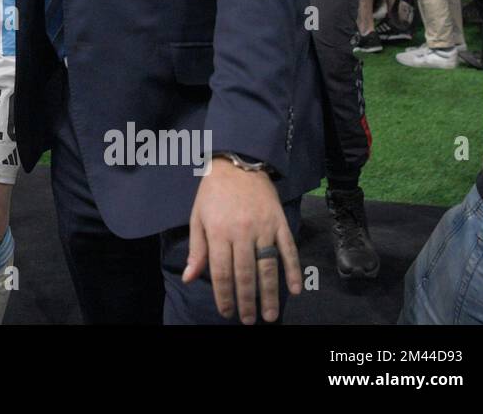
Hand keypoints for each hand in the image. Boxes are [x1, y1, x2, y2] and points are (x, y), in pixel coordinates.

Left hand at [181, 158, 301, 323]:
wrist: (238, 164)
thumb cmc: (213, 193)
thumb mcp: (197, 217)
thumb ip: (197, 249)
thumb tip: (189, 278)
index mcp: (218, 231)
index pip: (221, 271)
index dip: (224, 294)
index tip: (226, 312)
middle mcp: (242, 232)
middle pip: (245, 273)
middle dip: (246, 300)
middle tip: (247, 320)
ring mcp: (263, 228)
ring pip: (267, 266)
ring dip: (269, 293)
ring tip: (269, 315)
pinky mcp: (280, 223)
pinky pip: (288, 250)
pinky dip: (292, 271)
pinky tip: (293, 290)